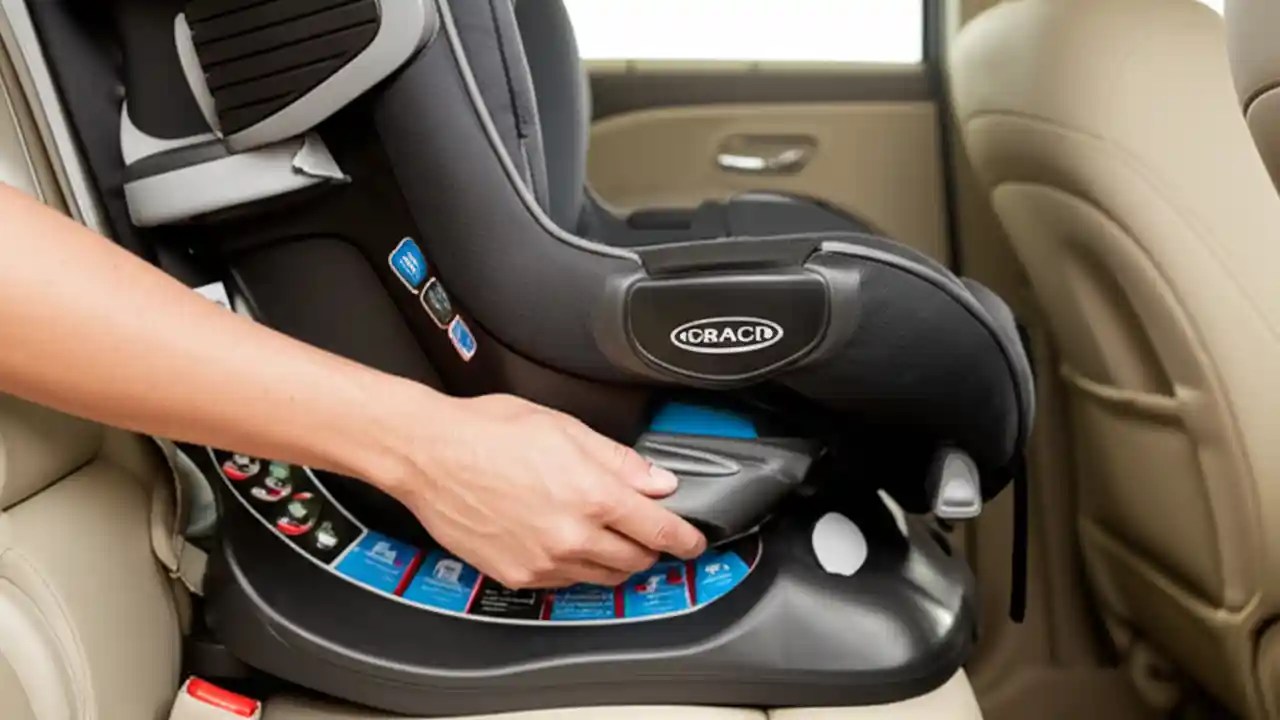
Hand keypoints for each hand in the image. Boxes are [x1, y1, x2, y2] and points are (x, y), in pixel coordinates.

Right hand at [388, 394, 706, 588]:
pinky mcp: (519, 575)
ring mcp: (545, 561)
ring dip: (617, 561)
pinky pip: (565, 582)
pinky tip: (568, 544)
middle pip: (636, 560)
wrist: (430, 456)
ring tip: (610, 539)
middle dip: (651, 548)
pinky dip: (577, 568)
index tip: (692, 540)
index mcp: (592, 495)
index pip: (660, 529)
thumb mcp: (566, 429)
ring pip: (603, 577)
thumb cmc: (488, 432)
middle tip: (648, 533)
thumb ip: (619, 460)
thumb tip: (657, 481)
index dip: (684, 537)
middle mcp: (573, 536)